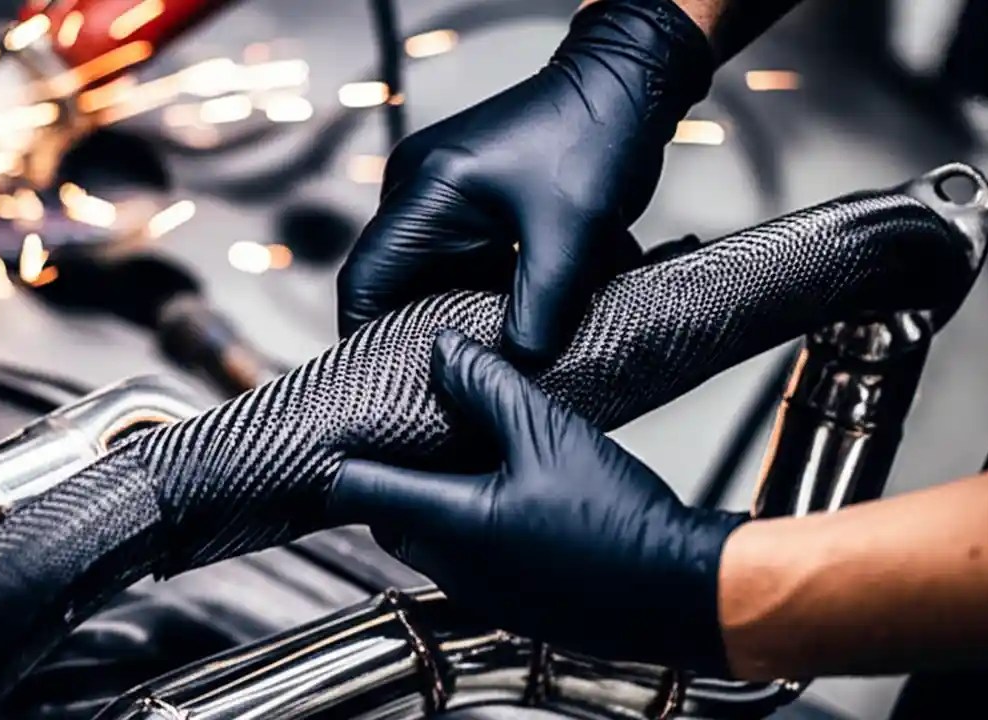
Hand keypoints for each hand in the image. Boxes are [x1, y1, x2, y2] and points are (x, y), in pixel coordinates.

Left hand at [329, 331, 748, 673]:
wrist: (680, 590)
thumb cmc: (619, 520)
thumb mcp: (548, 431)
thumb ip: (486, 385)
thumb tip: (443, 351)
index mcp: (450, 523)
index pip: (354, 489)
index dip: (338, 451)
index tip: (341, 420)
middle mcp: (452, 565)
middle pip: (386, 510)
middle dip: (391, 466)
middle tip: (411, 420)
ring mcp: (478, 589)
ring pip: (425, 531)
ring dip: (430, 490)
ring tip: (463, 443)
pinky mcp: (507, 598)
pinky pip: (462, 553)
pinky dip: (464, 516)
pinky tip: (504, 483)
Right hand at [337, 0, 713, 365]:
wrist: (623, 84)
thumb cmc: (593, 140)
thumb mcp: (571, 237)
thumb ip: (541, 311)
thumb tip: (517, 369)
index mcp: (423, 193)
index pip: (364, 281)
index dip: (369, 339)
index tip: (393, 390)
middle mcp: (417, 195)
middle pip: (396, 288)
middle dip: (423, 337)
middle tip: (450, 390)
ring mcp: (441, 200)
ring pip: (432, 282)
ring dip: (458, 319)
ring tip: (487, 365)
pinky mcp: (470, 207)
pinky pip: (461, 267)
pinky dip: (484, 297)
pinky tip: (516, 326)